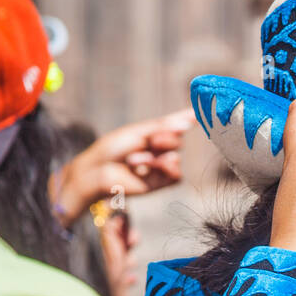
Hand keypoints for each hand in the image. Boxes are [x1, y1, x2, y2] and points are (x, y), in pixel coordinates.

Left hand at [51, 108, 193, 225]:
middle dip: (163, 140)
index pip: (177, 124)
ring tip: (134, 159)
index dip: (185, 118)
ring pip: (175, 158)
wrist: (101, 169)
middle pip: (176, 141)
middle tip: (149, 141)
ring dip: (155, 157)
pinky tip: (145, 168)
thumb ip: (166, 126)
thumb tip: (192, 119)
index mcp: (155, 134)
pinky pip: (175, 175)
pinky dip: (161, 169)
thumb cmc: (115, 147)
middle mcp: (160, 150)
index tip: (194, 112)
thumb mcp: (141, 131)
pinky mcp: (162, 183)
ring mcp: (161, 167)